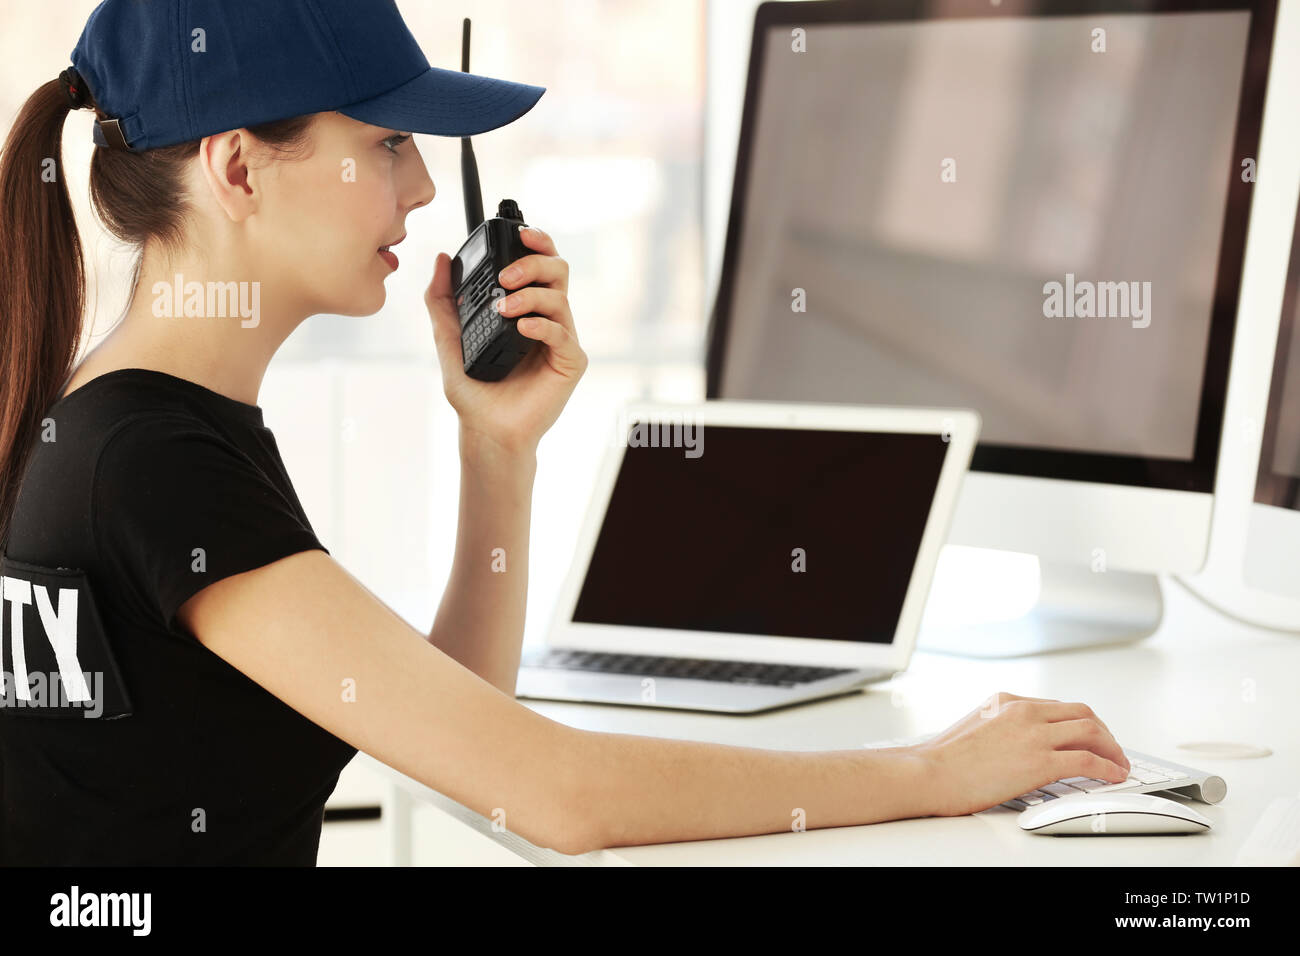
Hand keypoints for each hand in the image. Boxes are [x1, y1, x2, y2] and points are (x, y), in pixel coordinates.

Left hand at [425, 225, 586, 454]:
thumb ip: (442, 300)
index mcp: (524, 307)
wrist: (485, 429)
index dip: (536, 242)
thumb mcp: (448, 338)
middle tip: (505, 275)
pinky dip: (542, 324)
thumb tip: (439, 259)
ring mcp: (560, 339)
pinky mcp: (570, 362)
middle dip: (534, 261)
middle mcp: (546, 318)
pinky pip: (563, 333)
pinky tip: (522, 328)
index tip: (518, 232)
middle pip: (557, 270)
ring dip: (530, 294)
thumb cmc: (473, 390)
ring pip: (559, 296)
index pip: (538, 264)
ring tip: (503, 309)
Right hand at [911, 691, 1131, 816]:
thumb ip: (1000, 726)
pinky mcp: (1040, 761)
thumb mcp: (973, 727)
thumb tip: (1017, 742)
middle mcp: (1024, 712)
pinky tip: (1114, 776)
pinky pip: (1088, 760)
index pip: (1058, 706)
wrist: (930, 773)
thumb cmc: (943, 759)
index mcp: (1007, 702)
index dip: (1082, 722)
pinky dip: (1107, 768)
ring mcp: (1033, 735)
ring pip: (1091, 732)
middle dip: (1103, 732)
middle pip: (1081, 713)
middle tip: (1112, 749)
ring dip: (1112, 749)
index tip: (1090, 737)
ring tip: (1120, 764)